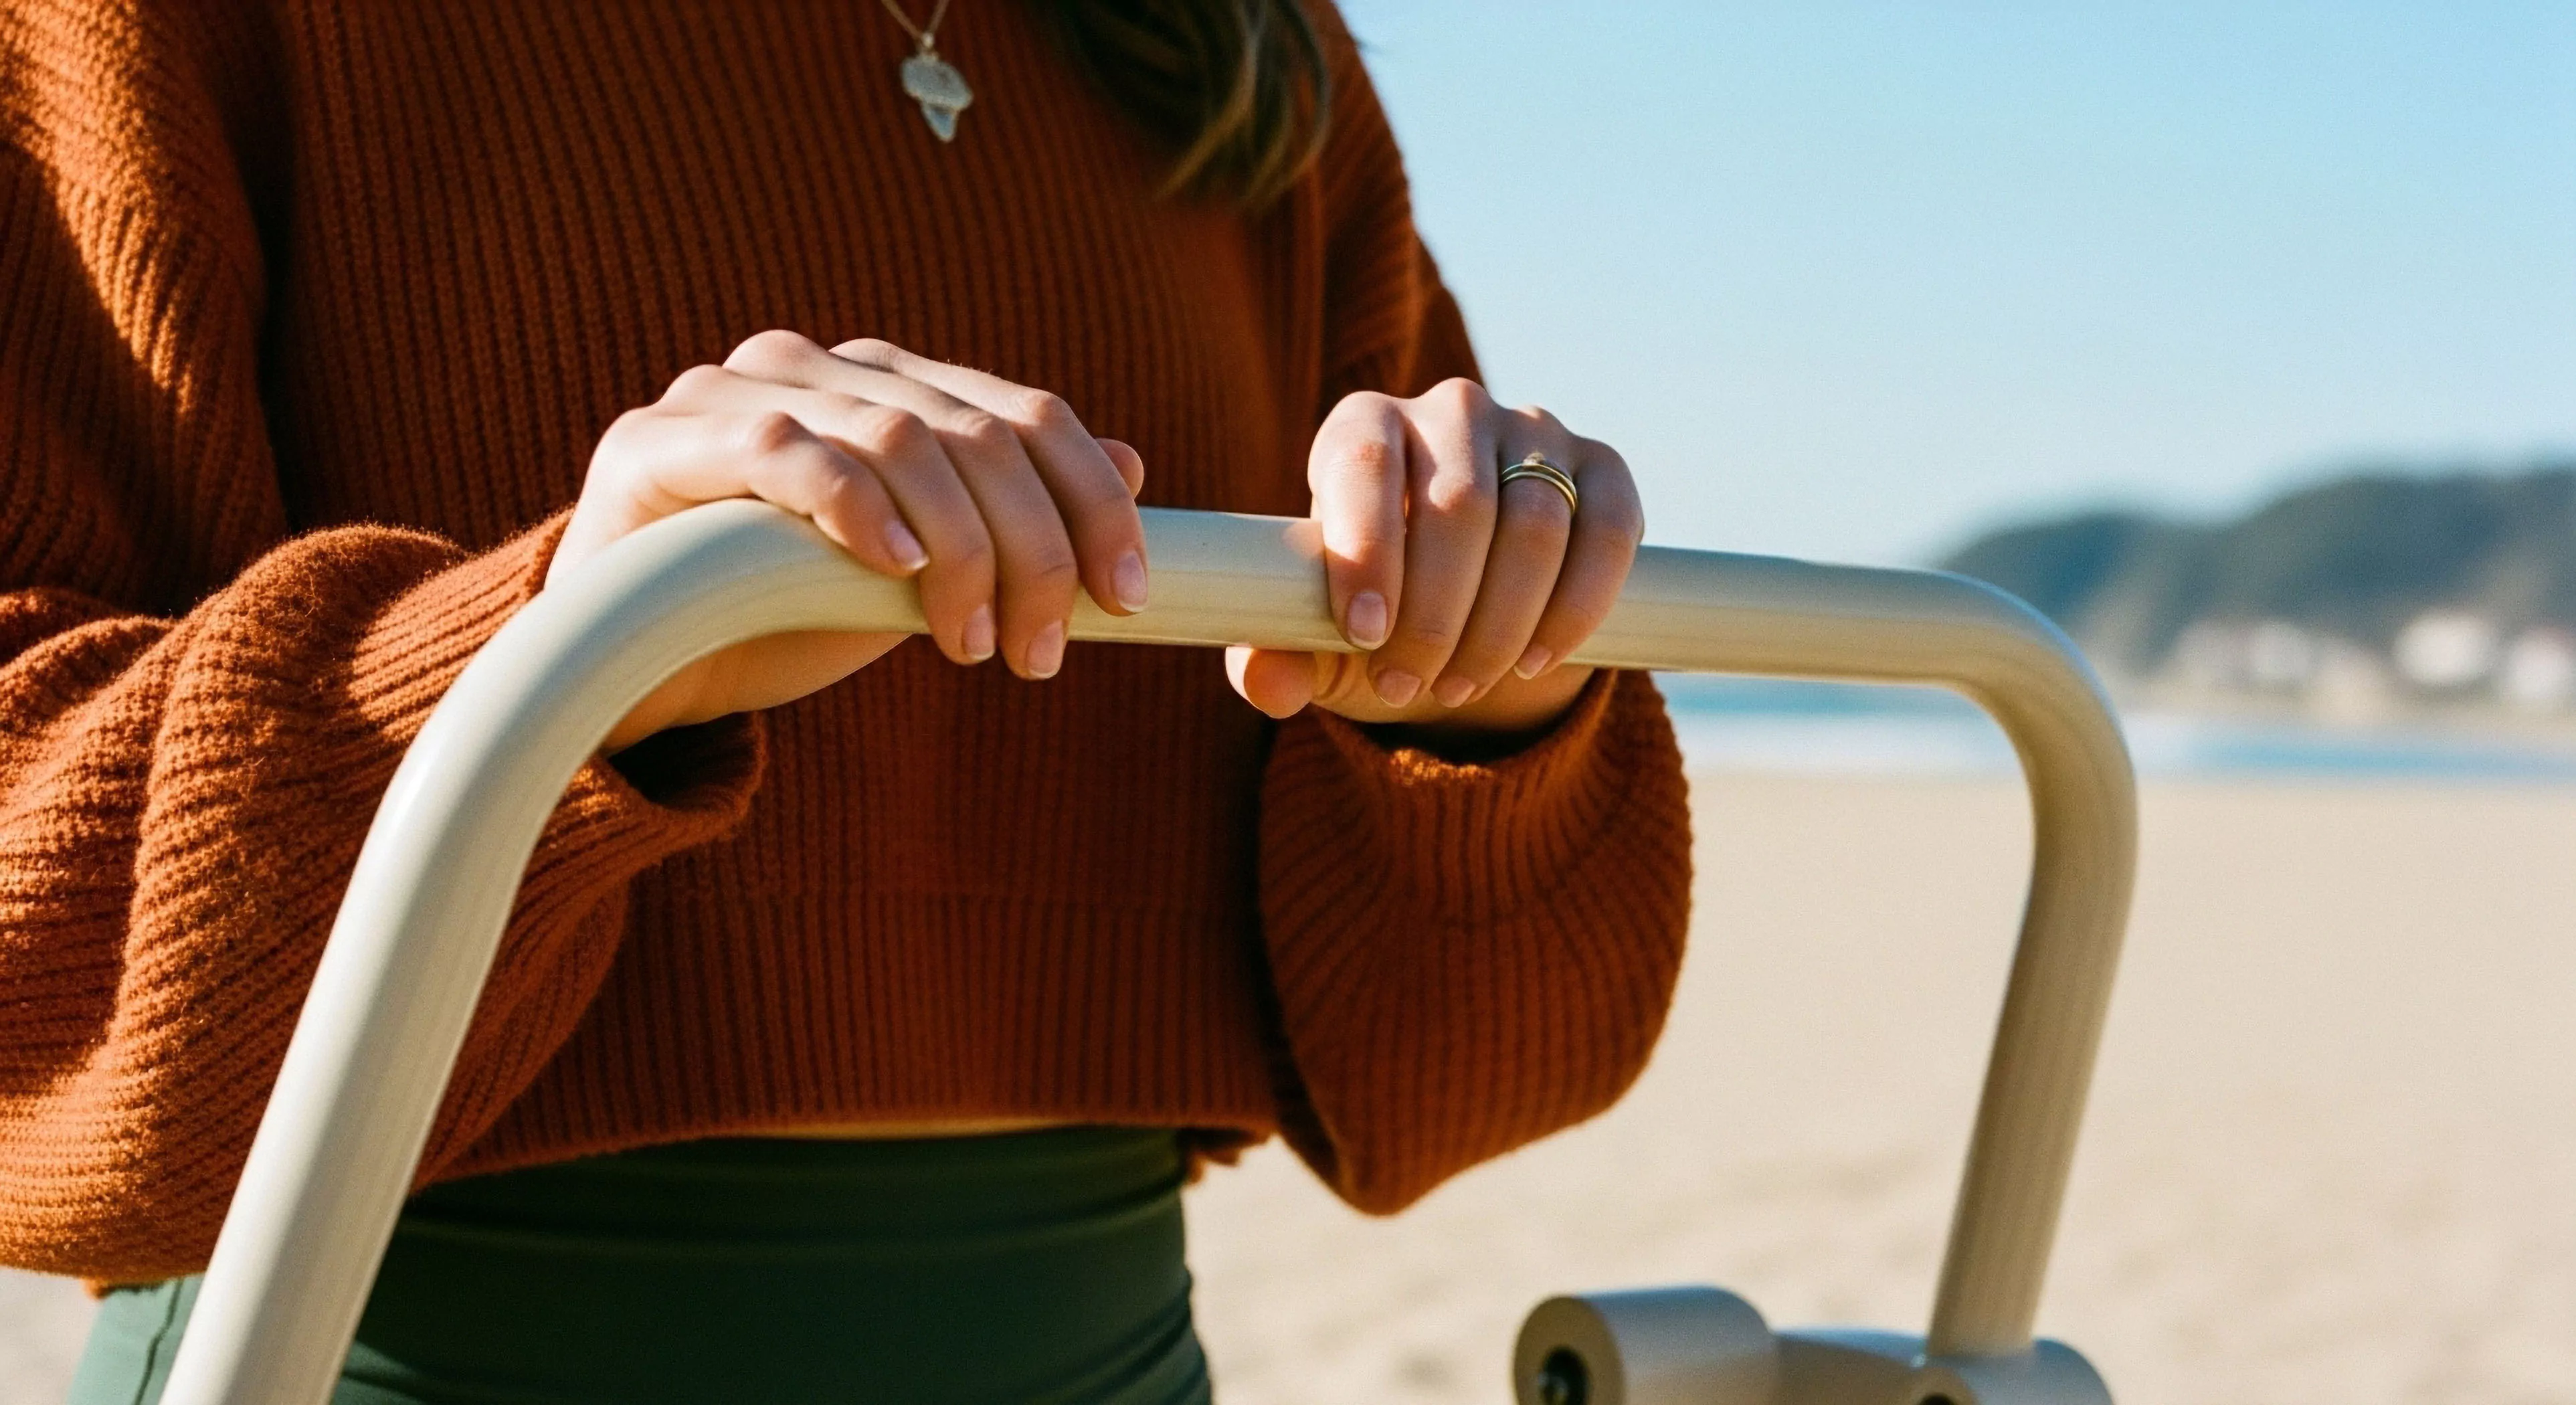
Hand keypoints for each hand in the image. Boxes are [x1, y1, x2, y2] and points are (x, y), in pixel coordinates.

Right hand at [550, 331, 1147, 751]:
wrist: (633, 670)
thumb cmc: (779, 614)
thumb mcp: (920, 574)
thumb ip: (1010, 516)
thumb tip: (1137, 461)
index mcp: (888, 384)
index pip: (1024, 413)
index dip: (1092, 499)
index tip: (1131, 595)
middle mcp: (817, 367)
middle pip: (972, 431)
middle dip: (1033, 547)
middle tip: (1045, 649)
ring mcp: (732, 393)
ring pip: (895, 437)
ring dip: (959, 548)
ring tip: (975, 645)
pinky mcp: (661, 441)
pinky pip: (783, 451)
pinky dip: (855, 506)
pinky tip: (895, 569)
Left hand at [1226, 378, 1643, 742]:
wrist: (1468, 613)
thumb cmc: (1376, 613)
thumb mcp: (1320, 643)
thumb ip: (1277, 658)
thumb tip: (1264, 681)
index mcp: (1364, 426)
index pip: (1365, 465)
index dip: (1366, 550)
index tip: (1363, 635)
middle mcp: (1451, 410)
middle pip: (1458, 504)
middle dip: (1435, 615)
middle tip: (1411, 689)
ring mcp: (1535, 430)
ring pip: (1535, 524)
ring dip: (1501, 624)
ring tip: (1462, 686)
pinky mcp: (1603, 468)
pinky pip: (1606, 532)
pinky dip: (1576, 608)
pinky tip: (1536, 661)